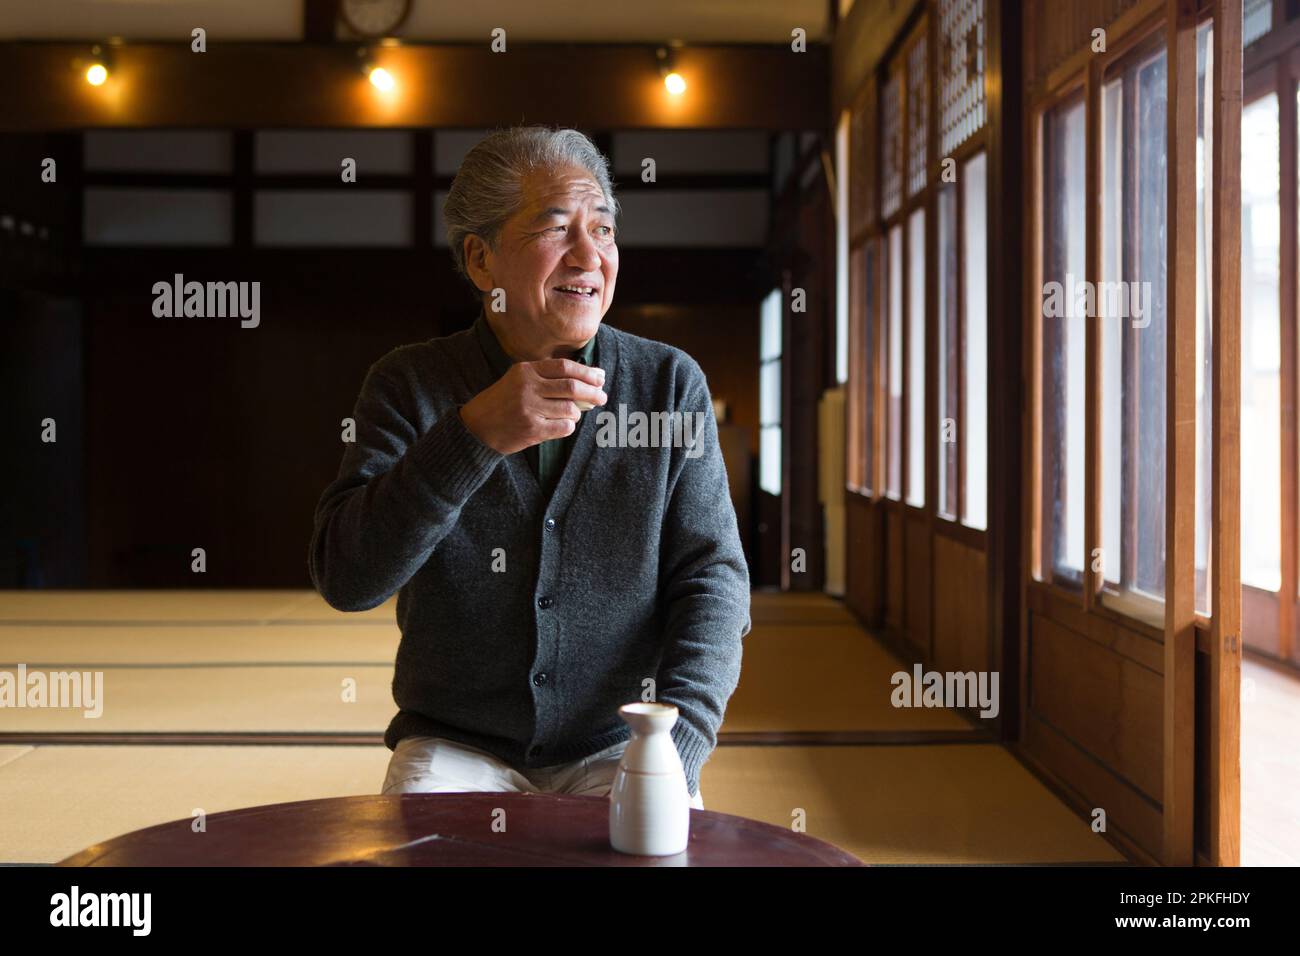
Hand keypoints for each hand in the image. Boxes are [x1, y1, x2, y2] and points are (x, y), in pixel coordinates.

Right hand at [459, 358, 606, 454]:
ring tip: (573, 414)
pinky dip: (569, 426)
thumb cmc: (503, 402)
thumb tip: (589, 379)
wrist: (477, 427)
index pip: (564, 367)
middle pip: (571, 387)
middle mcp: (527, 387)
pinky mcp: (532, 429)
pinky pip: (564, 427)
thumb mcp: (519, 380)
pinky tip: (563, 425)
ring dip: (577, 413)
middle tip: (602, 397)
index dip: (586, 372)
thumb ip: (547, 378)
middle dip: (592, 392)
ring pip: (570, 409)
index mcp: (525, 370)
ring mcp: (529, 408)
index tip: (600, 377)